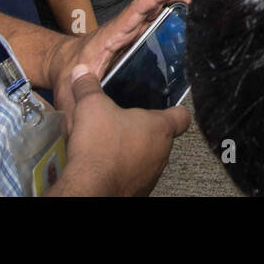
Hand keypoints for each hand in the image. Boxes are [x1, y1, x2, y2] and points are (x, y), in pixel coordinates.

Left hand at [48, 0, 182, 110]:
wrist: (61, 66)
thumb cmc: (65, 73)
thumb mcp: (69, 86)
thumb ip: (79, 96)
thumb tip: (88, 109)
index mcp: (110, 36)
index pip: (135, 12)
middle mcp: (122, 32)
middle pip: (150, 11)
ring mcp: (129, 36)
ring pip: (153, 18)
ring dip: (173, 9)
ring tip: (195, 5)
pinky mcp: (133, 43)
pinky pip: (152, 29)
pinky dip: (168, 22)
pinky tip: (183, 25)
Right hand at [52, 64, 189, 195]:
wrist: (91, 190)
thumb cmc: (100, 145)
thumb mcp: (90, 106)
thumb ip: (88, 87)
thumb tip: (81, 71)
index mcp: (160, 128)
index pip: (182, 116)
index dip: (174, 110)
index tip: (165, 107)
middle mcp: (162, 153)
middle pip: (162, 137)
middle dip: (144, 131)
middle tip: (124, 124)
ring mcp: (152, 175)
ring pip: (149, 158)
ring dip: (134, 151)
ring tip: (112, 145)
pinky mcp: (139, 192)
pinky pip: (136, 176)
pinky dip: (124, 170)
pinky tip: (106, 165)